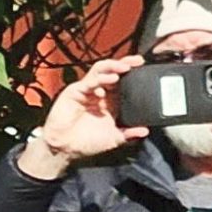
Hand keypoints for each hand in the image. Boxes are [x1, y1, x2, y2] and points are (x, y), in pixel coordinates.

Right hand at [21, 57, 147, 177]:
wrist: (65, 149)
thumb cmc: (85, 143)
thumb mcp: (113, 139)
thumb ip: (129, 134)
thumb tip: (145, 130)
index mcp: (110, 102)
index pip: (123, 82)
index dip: (134, 74)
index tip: (145, 70)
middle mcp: (99, 93)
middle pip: (113, 71)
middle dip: (126, 64)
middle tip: (137, 62)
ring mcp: (88, 91)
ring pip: (101, 70)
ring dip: (113, 66)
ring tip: (125, 67)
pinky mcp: (76, 91)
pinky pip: (89, 81)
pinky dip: (100, 78)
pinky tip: (110, 80)